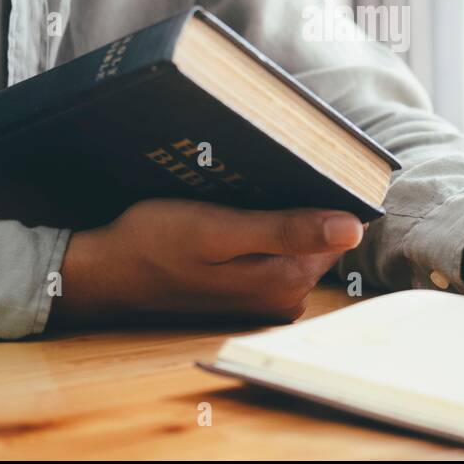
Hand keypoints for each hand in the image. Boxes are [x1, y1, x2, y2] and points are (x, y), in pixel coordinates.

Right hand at [49, 199, 363, 325]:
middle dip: (296, 200)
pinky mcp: (248, 292)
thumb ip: (286, 231)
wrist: (109, 273)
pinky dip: (260, 228)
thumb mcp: (219, 231)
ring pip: (295, 239)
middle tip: (254, 178)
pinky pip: (272, 250)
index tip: (291, 165)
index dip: (319, 189)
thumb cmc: (156, 244)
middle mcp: (286, 296)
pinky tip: (232, 213)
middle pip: (318, 232)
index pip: (337, 224)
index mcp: (288, 281)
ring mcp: (267, 298)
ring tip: (239, 193)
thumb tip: (354, 228)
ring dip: (276, 212)